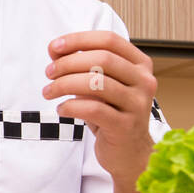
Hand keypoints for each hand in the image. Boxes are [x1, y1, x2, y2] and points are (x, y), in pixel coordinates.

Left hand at [43, 31, 157, 183]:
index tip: (54, 47)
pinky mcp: (125, 126)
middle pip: (101, 59)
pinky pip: (93, 109)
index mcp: (140, 64)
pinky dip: (71, 106)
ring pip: (96, 83)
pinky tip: (62, 110)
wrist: (129, 152)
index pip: (109, 40)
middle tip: (49, 73)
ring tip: (49, 92)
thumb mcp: (99, 85)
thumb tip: (54, 49)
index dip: (78, 40)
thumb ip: (81, 65)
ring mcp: (138, 104)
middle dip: (68, 63)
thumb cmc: (111, 113)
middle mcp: (144, 81)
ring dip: (65, 84)